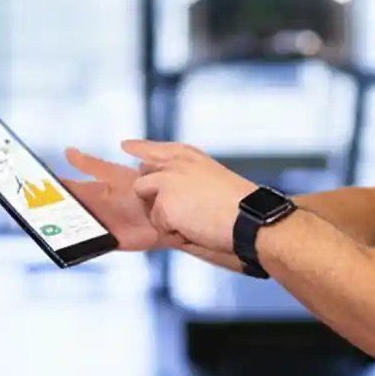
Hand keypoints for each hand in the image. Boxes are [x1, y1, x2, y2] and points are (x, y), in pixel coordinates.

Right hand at [60, 147, 186, 250]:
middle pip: (81, 194)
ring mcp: (113, 219)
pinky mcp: (118, 240)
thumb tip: (124, 145)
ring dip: (67, 216)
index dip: (81, 160)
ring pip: (82, 217)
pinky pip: (94, 241)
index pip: (95, 167)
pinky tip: (67, 238)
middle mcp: (113, 199)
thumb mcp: (165, 164)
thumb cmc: (177, 190)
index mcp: (120, 180)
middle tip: (41, 188)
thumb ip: (146, 154)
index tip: (67, 152)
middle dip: (62, 191)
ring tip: (48, 214)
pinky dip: (81, 241)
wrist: (190, 221)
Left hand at [124, 140, 256, 254]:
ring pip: (148, 202)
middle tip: (171, 206)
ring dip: (164, 214)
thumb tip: (165, 183)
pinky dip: (172, 230)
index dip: (140, 148)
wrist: (249, 217)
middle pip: (144, 176)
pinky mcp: (164, 204)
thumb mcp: (212, 176)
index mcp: (189, 155)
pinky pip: (158, 223)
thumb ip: (188, 176)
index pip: (156, 148)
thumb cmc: (238, 203)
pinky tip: (194, 227)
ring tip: (194, 218)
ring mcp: (167, 183)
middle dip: (150, 193)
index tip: (126, 145)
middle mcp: (175, 163)